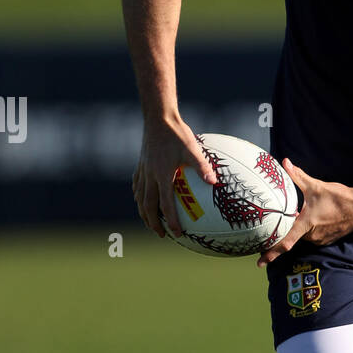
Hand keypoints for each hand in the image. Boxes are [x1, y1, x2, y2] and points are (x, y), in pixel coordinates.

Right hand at [132, 115, 216, 236]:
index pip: (165, 204)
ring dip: (144, 213)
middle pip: (148, 206)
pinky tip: (143, 200)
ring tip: (150, 223)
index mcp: (162, 175)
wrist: (158, 117)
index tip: (178, 233)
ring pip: (140, 198)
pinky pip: (137, 186)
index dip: (171, 221)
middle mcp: (149, 176)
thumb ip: (202, 166)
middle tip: (162, 235)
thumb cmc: (177, 133)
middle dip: (154, 223)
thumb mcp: (193, 149)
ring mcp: (143, 170)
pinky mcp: (141, 164)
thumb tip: (215, 182)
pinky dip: (139, 197)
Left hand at [257, 159, 352, 264]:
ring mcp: (320, 239)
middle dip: (283, 234)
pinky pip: (312, 235)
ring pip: (302, 235)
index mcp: (306, 224)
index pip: (285, 242)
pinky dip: (308, 229)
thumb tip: (285, 162)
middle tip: (270, 232)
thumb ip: (298, 176)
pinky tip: (312, 219)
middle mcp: (312, 235)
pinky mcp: (327, 239)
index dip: (271, 254)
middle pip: (292, 237)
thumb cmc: (339, 198)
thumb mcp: (316, 186)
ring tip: (296, 219)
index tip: (259, 262)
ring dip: (298, 229)